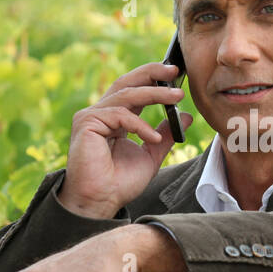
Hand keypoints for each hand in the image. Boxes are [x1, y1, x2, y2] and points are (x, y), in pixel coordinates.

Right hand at [57, 62, 193, 217]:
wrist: (100, 201)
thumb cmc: (120, 182)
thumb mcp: (151, 155)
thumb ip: (165, 135)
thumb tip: (185, 116)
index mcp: (115, 117)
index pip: (134, 89)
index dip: (154, 79)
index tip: (176, 74)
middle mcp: (101, 112)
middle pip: (127, 83)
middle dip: (152, 73)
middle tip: (174, 70)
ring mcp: (91, 116)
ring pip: (126, 94)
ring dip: (154, 94)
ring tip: (177, 96)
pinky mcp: (86, 123)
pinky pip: (120, 115)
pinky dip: (140, 125)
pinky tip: (152, 137)